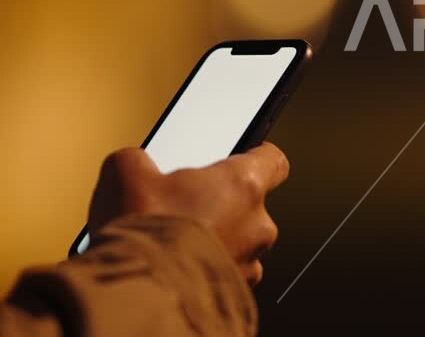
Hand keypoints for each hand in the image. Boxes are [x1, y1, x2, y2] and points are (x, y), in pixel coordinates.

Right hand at [87, 143, 290, 284]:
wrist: (142, 294)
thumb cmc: (149, 232)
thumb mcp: (126, 175)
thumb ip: (137, 160)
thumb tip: (132, 164)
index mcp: (243, 184)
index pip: (272, 161)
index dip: (257, 156)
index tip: (248, 155)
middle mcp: (258, 224)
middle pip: (249, 206)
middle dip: (220, 206)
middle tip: (184, 209)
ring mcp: (251, 262)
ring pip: (240, 244)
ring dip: (216, 242)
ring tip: (176, 244)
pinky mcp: (238, 293)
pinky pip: (226, 275)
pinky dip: (207, 272)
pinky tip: (176, 270)